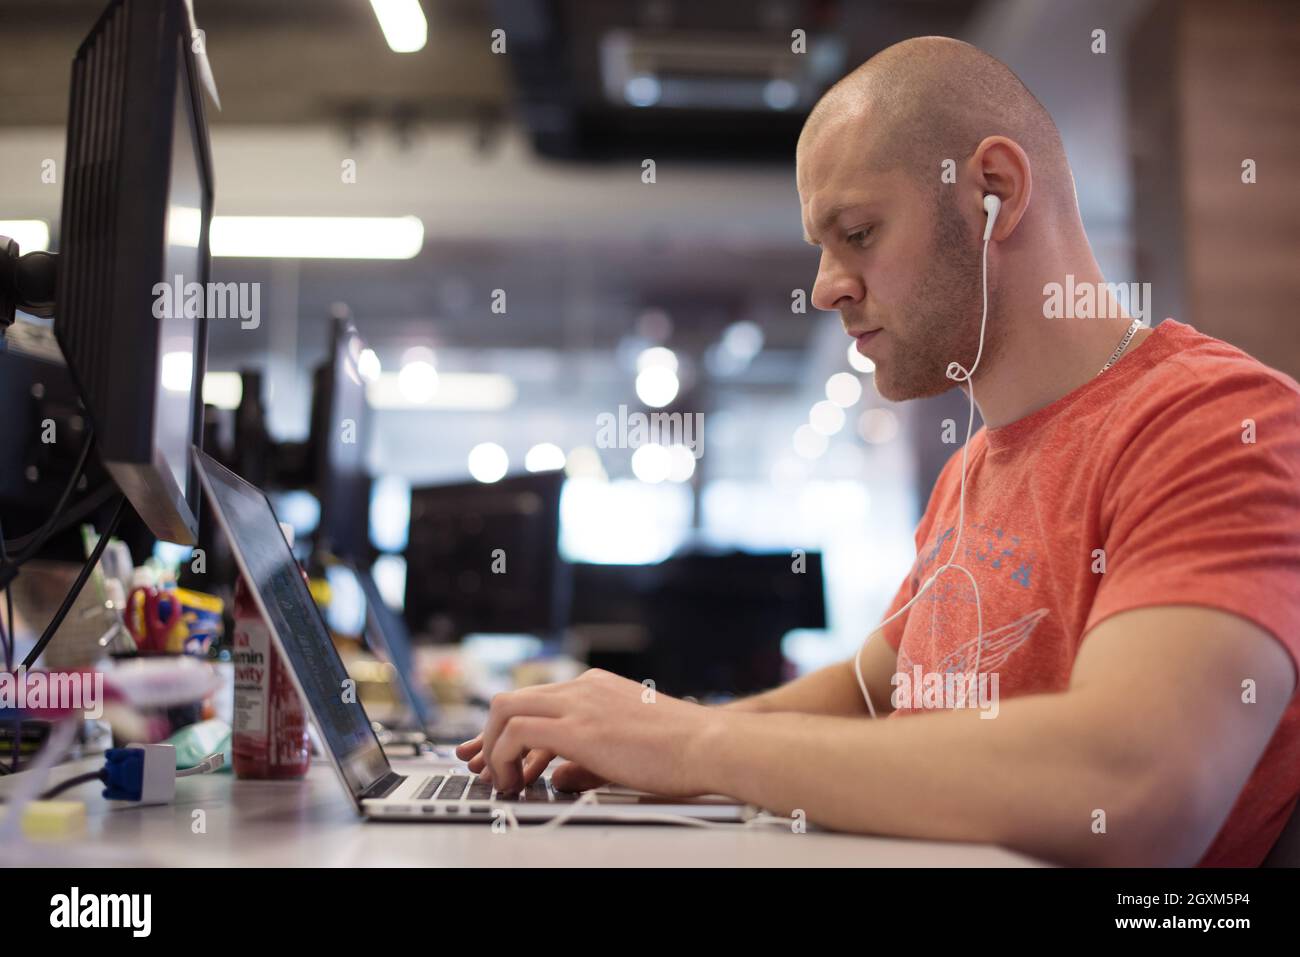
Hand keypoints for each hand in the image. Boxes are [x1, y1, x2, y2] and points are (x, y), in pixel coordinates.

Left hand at [453, 669, 718, 796]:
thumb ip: (585, 760)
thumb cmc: (683, 752)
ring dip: (493, 747)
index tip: (496, 758)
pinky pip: (517, 732)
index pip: (536, 702)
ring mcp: (580, 703)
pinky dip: (503, 756)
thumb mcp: (625, 751)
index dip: (510, 732)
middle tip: (490, 771)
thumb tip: (557, 775)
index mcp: (597, 689)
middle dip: (490, 737)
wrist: (710, 744)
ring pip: (505, 708)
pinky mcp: (579, 727)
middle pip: (513, 700)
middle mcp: (584, 688)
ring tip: (503, 783)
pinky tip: (515, 782)